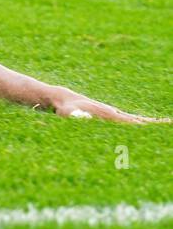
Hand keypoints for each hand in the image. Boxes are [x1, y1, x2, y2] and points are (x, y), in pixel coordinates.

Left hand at [53, 90, 168, 124]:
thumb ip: (72, 115)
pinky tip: (147, 124)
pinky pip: (128, 119)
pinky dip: (139, 122)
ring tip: (167, 123)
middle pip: (138, 120)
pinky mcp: (110, 114)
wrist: (65, 99)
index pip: (129, 122)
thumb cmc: (65, 109)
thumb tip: (76, 117)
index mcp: (108, 115)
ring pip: (136, 119)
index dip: (141, 126)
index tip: (155, 129)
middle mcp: (114, 113)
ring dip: (151, 122)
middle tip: (169, 124)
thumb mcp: (67, 113)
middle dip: (153, 124)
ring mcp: (113, 113)